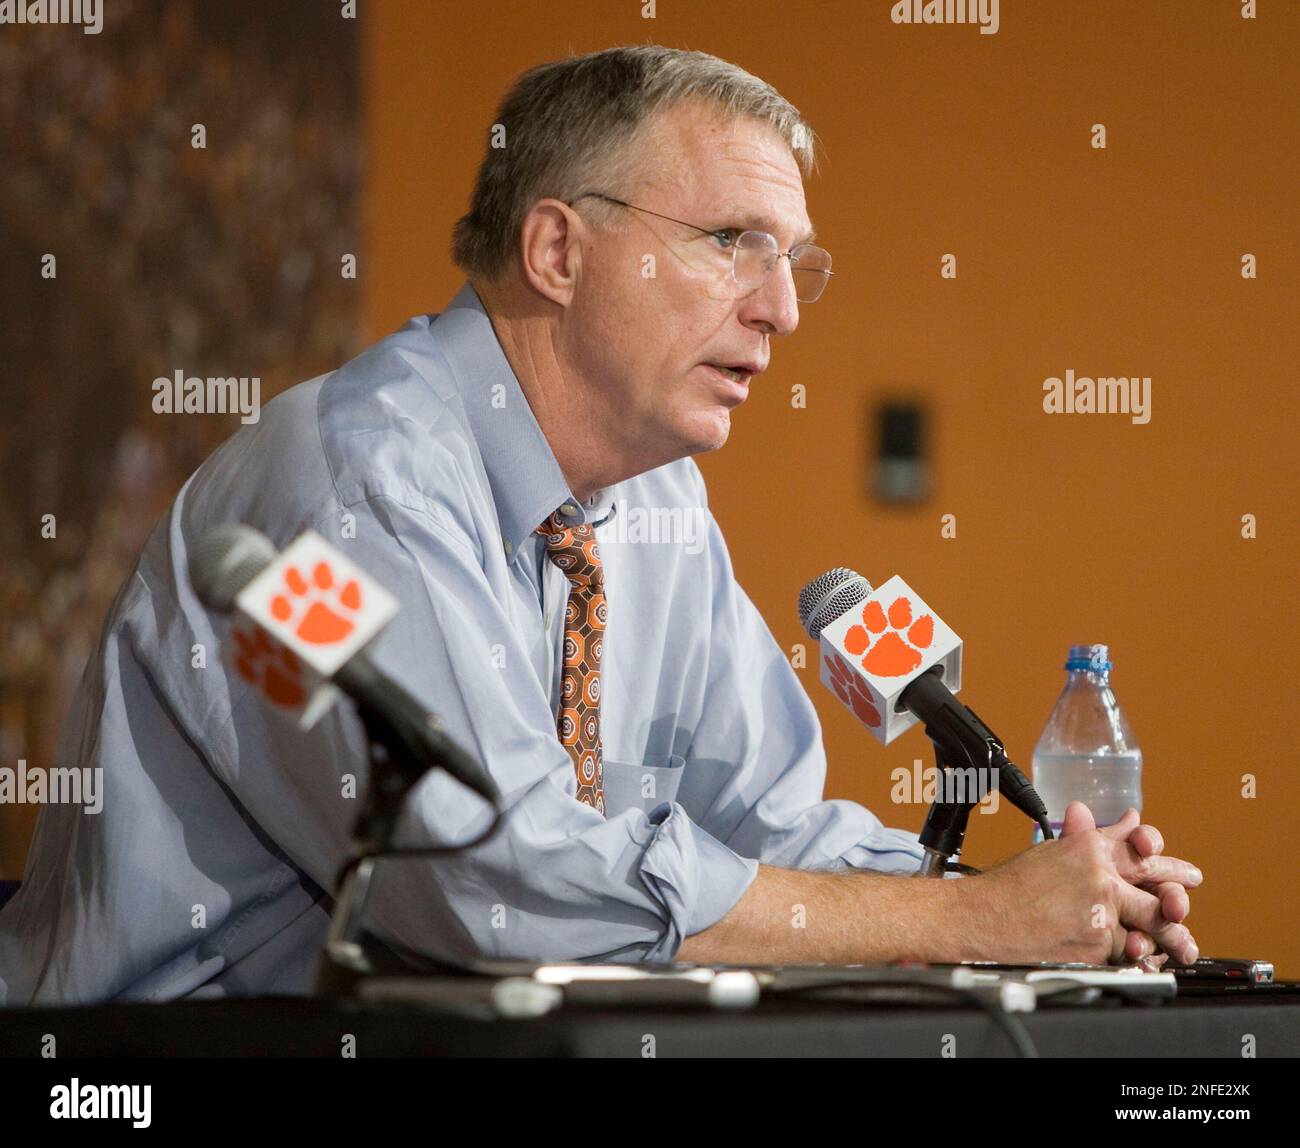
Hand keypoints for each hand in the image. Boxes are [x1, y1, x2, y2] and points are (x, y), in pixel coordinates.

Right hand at [964, 801, 1201, 966]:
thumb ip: (1094, 837)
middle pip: (1158, 891)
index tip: (1185, 873)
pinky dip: (1132, 958)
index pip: (1143, 850)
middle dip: (1177, 903)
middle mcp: (1100, 876)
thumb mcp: (1053, 851)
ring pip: (1149, 927)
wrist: (983, 917)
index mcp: (1089, 847)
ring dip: (1164, 938)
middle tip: (1184, 910)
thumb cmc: (1009, 886)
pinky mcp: (1097, 946)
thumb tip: (1127, 818)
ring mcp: (1101, 912)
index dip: (1169, 863)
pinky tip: (1137, 959)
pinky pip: (1127, 955)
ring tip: (1179, 944)